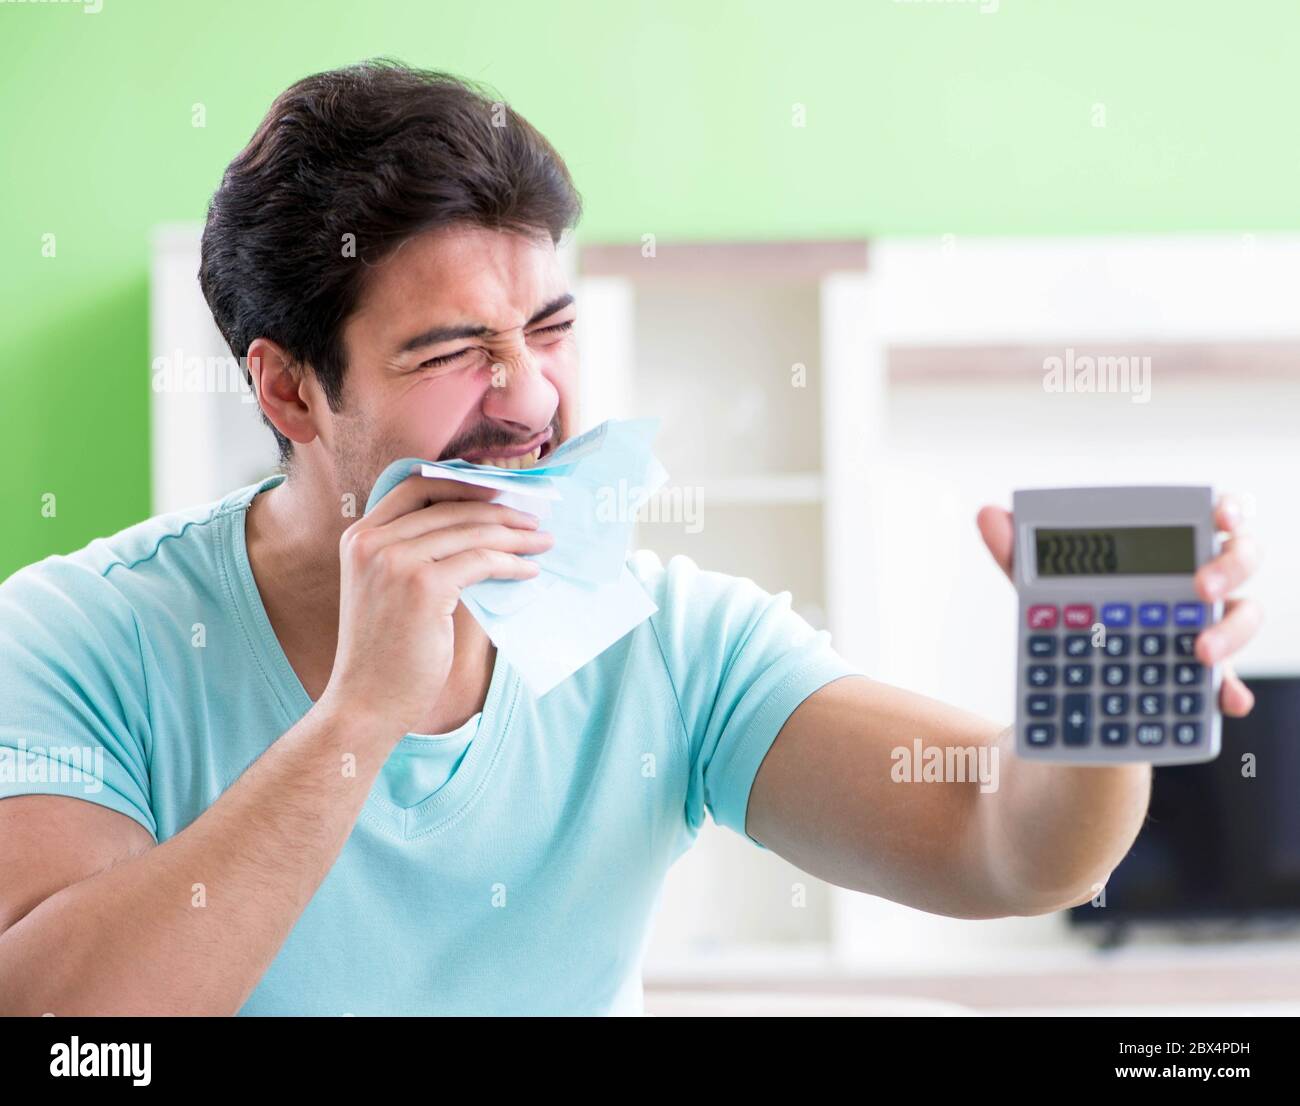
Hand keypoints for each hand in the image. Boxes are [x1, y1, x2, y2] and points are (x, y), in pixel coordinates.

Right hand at [319, 474, 553, 739]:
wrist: (366, 702)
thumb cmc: (385, 653)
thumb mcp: (388, 589)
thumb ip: (416, 555)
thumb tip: (478, 531)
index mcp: (359, 536)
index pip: (415, 487)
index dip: (461, 484)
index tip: (497, 493)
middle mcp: (372, 541)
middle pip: (450, 506)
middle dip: (499, 510)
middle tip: (533, 521)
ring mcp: (395, 561)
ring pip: (471, 531)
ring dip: (514, 536)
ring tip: (542, 543)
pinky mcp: (423, 586)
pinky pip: (482, 561)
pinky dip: (511, 562)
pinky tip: (529, 571)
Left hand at [976, 494, 1261, 716]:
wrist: (1071, 705)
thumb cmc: (1074, 628)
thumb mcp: (1043, 596)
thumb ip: (1019, 558)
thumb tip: (987, 515)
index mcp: (1167, 554)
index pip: (1214, 518)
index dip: (1229, 511)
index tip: (1220, 517)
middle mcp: (1199, 589)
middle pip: (1241, 560)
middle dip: (1229, 566)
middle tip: (1200, 587)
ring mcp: (1209, 632)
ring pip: (1244, 617)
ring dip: (1229, 631)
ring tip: (1197, 652)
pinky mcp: (1205, 682)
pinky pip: (1230, 685)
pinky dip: (1231, 692)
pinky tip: (1226, 700)